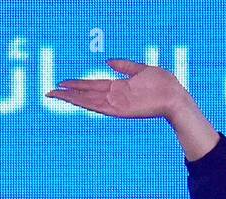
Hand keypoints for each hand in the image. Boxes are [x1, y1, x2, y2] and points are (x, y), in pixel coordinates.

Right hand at [45, 58, 190, 119]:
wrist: (176, 96)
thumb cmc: (163, 84)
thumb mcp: (141, 69)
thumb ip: (125, 66)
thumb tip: (109, 61)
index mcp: (119, 87)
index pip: (93, 86)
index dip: (77, 84)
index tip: (62, 83)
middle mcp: (115, 97)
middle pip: (87, 94)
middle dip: (68, 93)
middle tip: (50, 92)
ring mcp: (117, 104)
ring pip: (89, 101)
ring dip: (72, 98)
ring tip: (55, 95)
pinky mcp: (122, 110)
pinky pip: (100, 107)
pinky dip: (86, 104)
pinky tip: (73, 100)